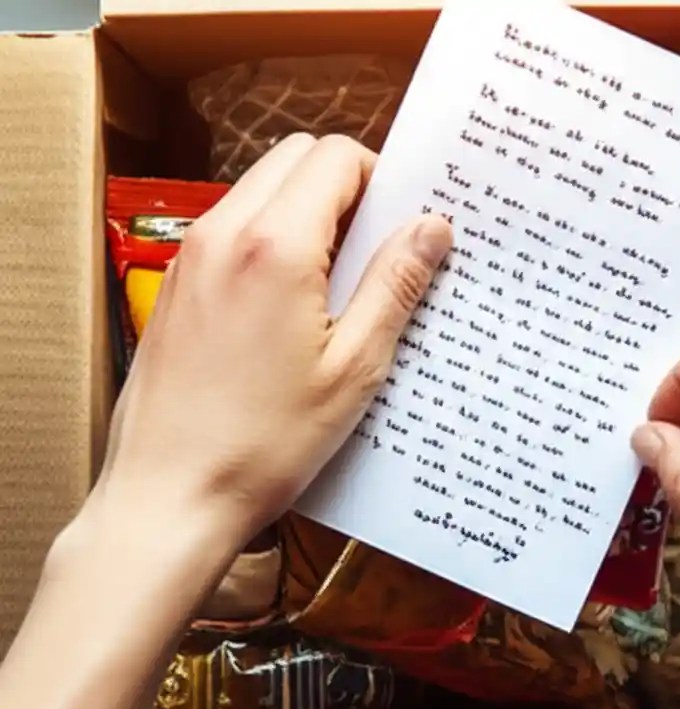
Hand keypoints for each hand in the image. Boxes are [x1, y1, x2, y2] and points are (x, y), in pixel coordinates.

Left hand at [0, 134, 453, 708]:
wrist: (167, 499)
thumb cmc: (262, 445)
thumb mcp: (353, 369)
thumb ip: (395, 285)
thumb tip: (433, 227)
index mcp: (273, 247)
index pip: (335, 157)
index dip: (382, 180)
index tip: (403, 226)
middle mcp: (222, 235)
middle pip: (294, 159)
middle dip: (345, 187)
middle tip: (377, 251)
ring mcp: (190, 258)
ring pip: (260, 189)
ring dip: (307, 213)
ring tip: (340, 288)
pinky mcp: (175, 286)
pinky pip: (232, 230)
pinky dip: (271, 241)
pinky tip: (295, 310)